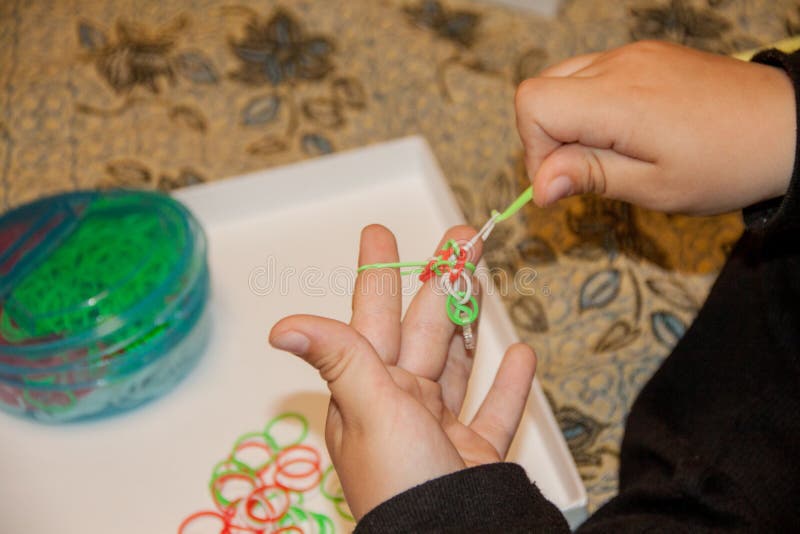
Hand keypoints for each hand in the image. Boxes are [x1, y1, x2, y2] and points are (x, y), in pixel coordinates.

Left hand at [269, 224, 536, 519]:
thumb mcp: (368, 410)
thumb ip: (339, 359)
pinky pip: (495, 411)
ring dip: (472, 319)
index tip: (378, 231)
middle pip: (425, 327)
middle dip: (443, 278)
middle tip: (463, 234)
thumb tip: (279, 326)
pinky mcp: (475, 455)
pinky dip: (509, 385)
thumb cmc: (400, 478)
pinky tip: (522, 354)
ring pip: (457, 361)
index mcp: (368, 389)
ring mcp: (439, 429)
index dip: (377, 273)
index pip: (372, 316)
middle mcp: (400, 403)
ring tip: (485, 278)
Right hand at [515, 40, 794, 214]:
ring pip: (564, 80)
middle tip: (586, 171)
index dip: (533, 147)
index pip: (533, 103)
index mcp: (618, 98)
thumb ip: (590, 177)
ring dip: (570, 121)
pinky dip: (592, 106)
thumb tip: (538, 187)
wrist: (788, 126)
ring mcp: (634, 54)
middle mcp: (620, 64)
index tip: (563, 180)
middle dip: (548, 136)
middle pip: (541, 88)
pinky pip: (594, 74)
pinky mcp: (646, 55)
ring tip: (609, 151)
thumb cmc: (726, 164)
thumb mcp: (655, 187)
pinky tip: (627, 131)